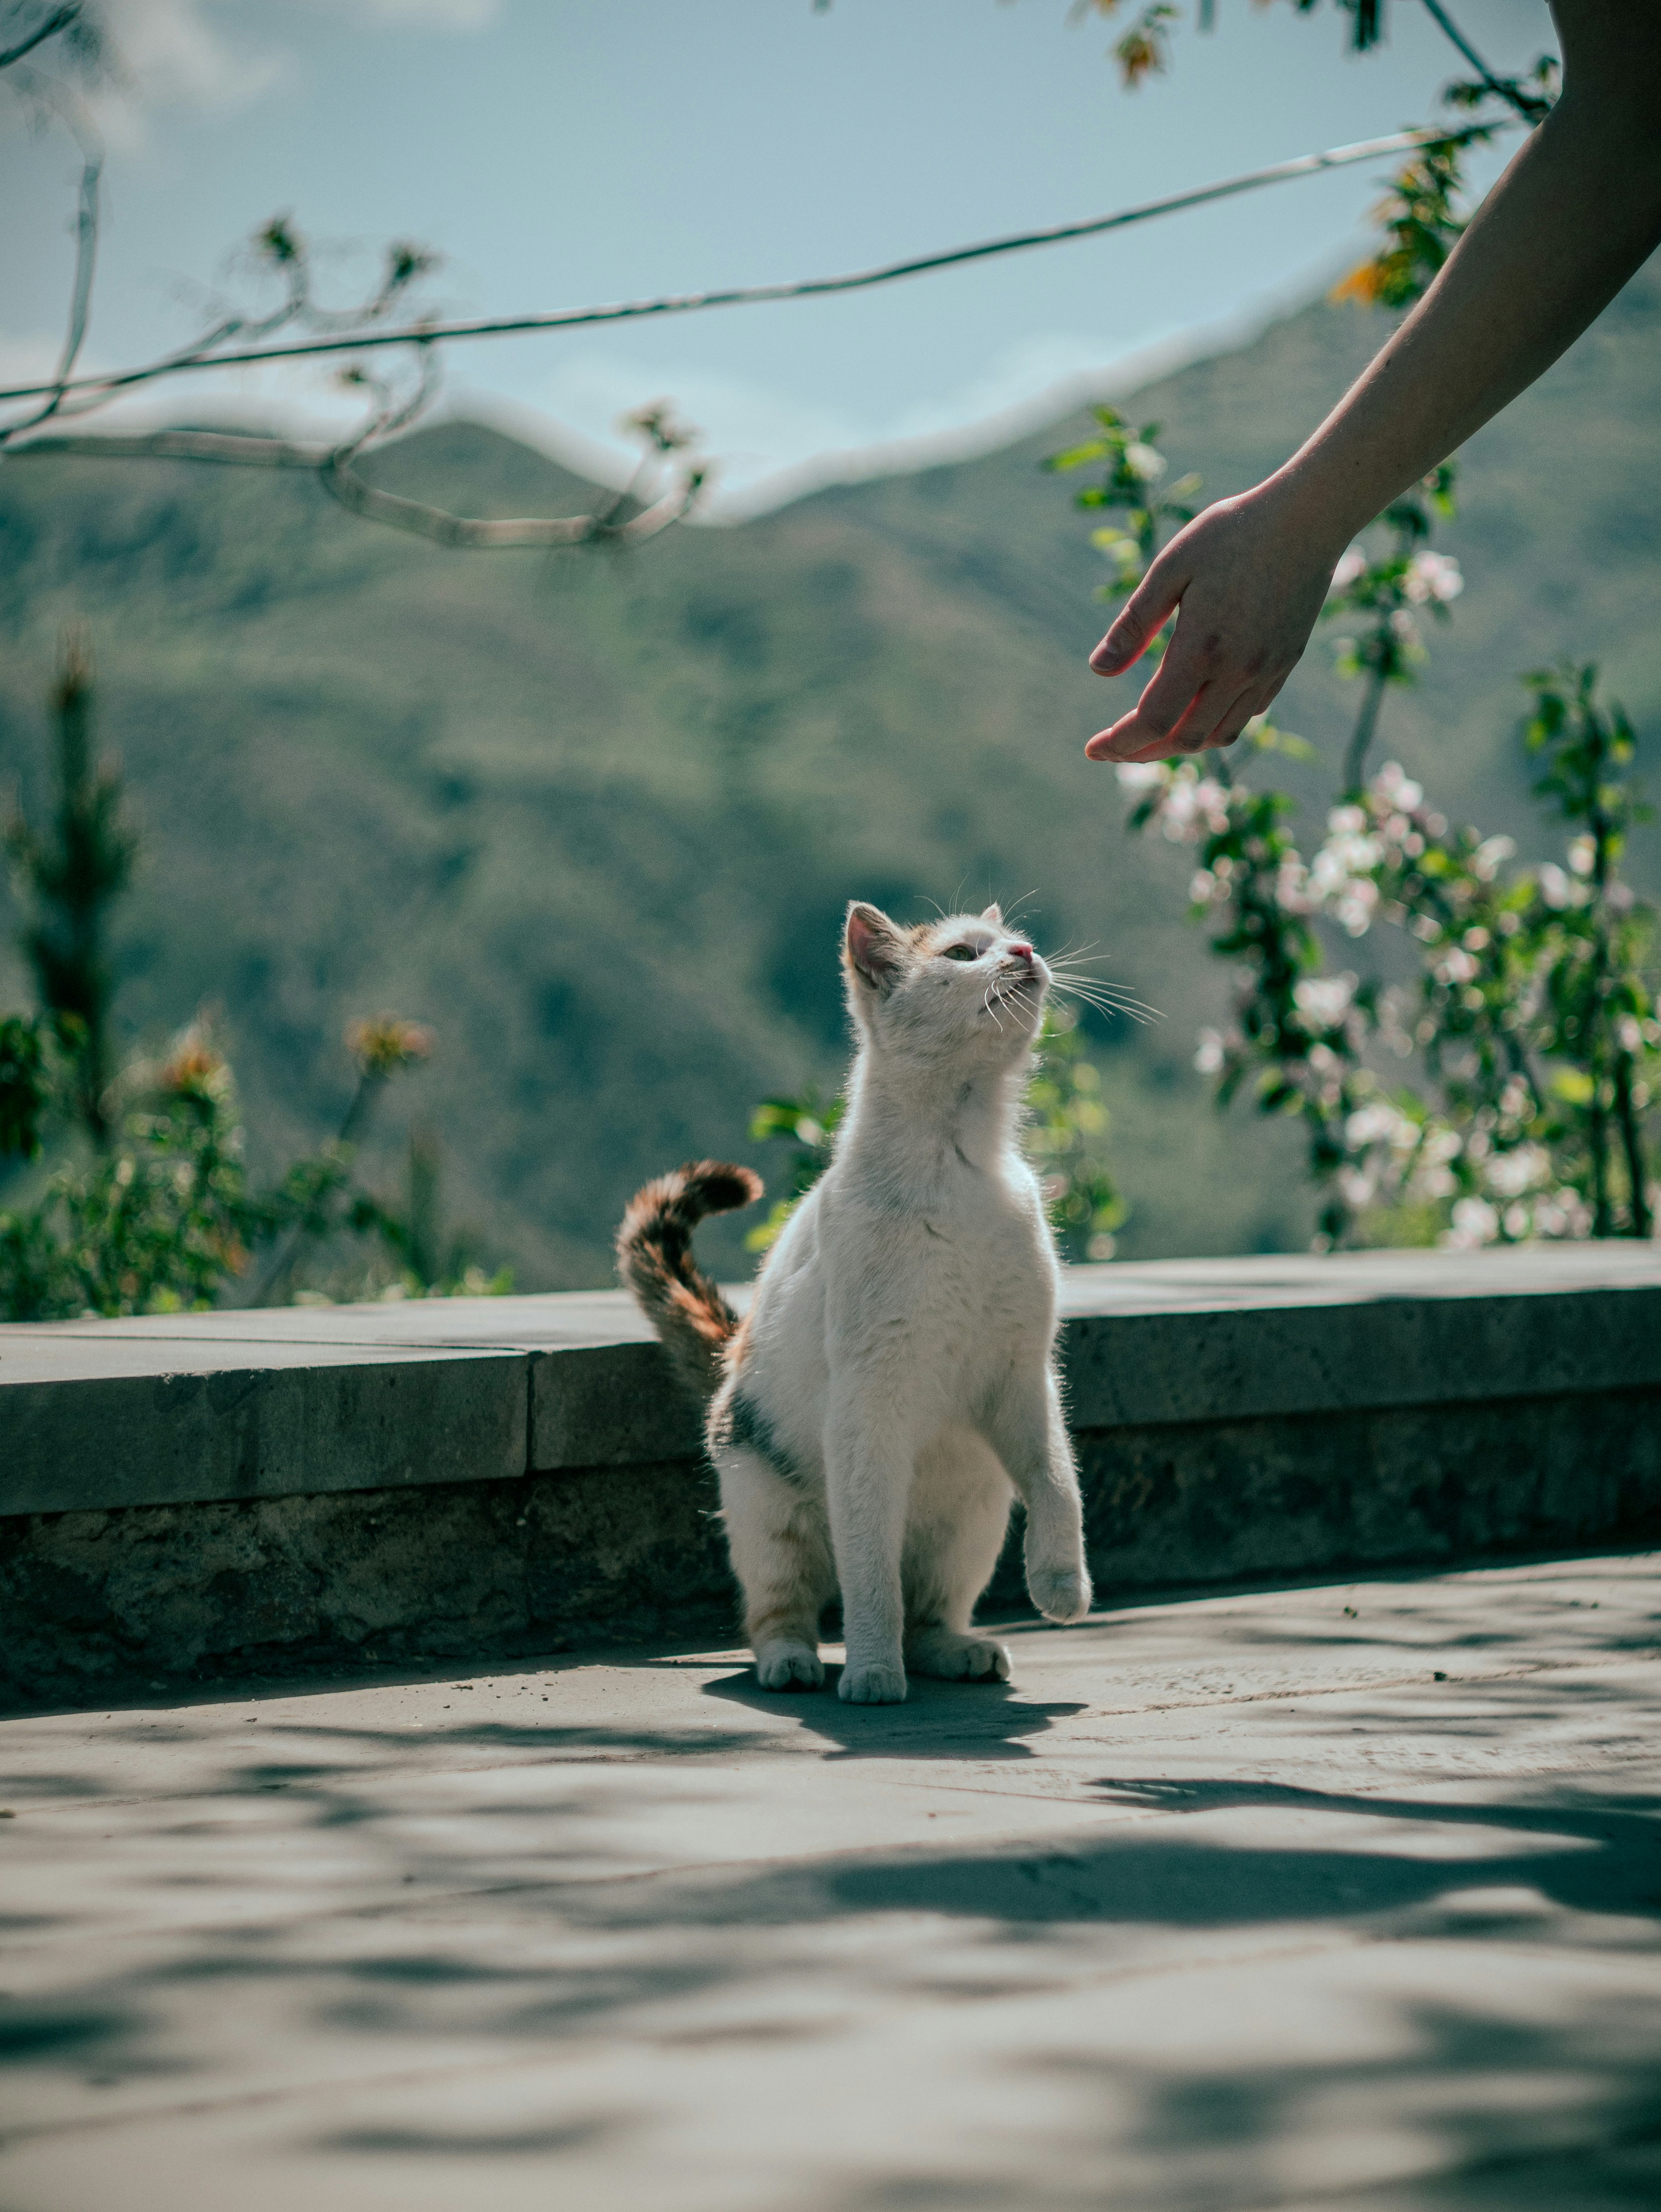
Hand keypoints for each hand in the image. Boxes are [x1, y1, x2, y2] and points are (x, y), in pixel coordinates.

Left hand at [1084, 482, 1344, 762]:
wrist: (1308, 518)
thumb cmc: (1232, 533)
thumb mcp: (1171, 568)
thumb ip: (1134, 624)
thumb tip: (1098, 668)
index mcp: (1202, 648)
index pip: (1155, 721)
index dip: (1120, 743)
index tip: (1092, 749)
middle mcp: (1238, 670)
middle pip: (1185, 739)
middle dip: (1144, 752)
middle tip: (1113, 748)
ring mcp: (1267, 671)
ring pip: (1220, 734)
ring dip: (1181, 744)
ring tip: (1151, 736)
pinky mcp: (1285, 664)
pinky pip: (1247, 713)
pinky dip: (1216, 723)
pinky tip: (1197, 709)